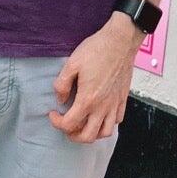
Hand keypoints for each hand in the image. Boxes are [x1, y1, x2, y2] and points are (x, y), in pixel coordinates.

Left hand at [49, 16, 141, 142]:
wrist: (120, 40)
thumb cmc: (97, 50)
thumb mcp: (72, 64)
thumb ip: (62, 84)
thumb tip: (60, 99)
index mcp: (87, 100)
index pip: (69, 124)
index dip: (57, 122)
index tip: (53, 114)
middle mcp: (102, 106)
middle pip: (88, 136)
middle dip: (73, 135)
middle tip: (66, 125)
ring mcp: (114, 104)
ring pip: (105, 132)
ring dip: (92, 133)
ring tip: (84, 124)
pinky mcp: (123, 98)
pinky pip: (118, 120)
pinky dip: (108, 123)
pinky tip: (100, 114)